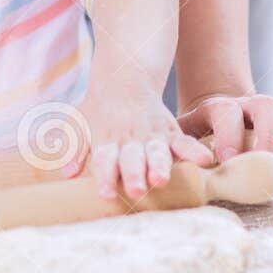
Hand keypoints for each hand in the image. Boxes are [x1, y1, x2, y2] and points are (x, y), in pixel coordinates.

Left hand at [62, 82, 214, 202]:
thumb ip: (75, 149)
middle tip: (136, 190)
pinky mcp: (170, 132)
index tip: (106, 194)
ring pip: (157, 153)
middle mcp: (129, 139)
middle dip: (134, 174)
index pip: (104, 160)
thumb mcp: (80, 123)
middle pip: (131, 159)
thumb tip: (68, 173)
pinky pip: (183, 142)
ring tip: (161, 180)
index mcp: (106, 140)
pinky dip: (194, 151)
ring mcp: (151, 136)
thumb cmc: (99, 110)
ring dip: (160, 166)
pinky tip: (204, 161)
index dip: (105, 176)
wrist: (123, 78)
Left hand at [176, 93, 272, 170]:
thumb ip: (177, 153)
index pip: (226, 111)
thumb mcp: (181, 142)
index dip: (228, 134)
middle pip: (267, 106)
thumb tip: (165, 172)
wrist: (220, 121)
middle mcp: (250, 105)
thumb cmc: (197, 141)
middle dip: (269, 138)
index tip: (226, 161)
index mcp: (219, 108)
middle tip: (268, 168)